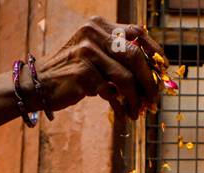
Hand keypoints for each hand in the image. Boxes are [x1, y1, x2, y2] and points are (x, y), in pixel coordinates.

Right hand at [31, 18, 167, 119]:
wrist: (39, 84)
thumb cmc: (72, 72)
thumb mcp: (94, 55)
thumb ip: (117, 57)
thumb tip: (153, 76)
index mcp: (99, 25)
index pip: (136, 32)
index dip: (154, 51)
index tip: (164, 70)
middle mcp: (93, 33)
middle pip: (135, 56)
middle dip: (149, 81)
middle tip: (154, 100)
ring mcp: (87, 52)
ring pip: (126, 78)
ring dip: (136, 100)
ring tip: (136, 112)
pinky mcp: (83, 73)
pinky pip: (112, 94)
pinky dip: (121, 108)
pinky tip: (123, 116)